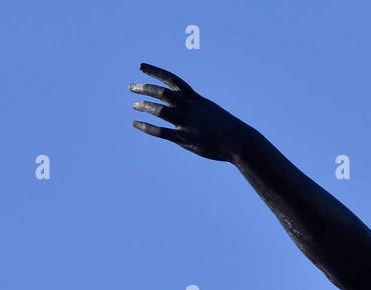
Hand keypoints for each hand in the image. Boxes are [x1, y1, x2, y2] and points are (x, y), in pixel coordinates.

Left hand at [130, 63, 251, 161]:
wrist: (239, 141)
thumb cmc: (225, 127)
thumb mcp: (209, 111)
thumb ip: (194, 107)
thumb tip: (183, 107)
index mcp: (196, 99)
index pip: (172, 80)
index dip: (155, 72)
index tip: (141, 66)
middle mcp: (190, 108)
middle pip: (163, 93)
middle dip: (145, 88)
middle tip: (131, 87)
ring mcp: (187, 123)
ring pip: (161, 110)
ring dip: (144, 106)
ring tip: (133, 105)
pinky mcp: (185, 139)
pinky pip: (161, 132)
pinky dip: (147, 127)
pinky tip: (136, 123)